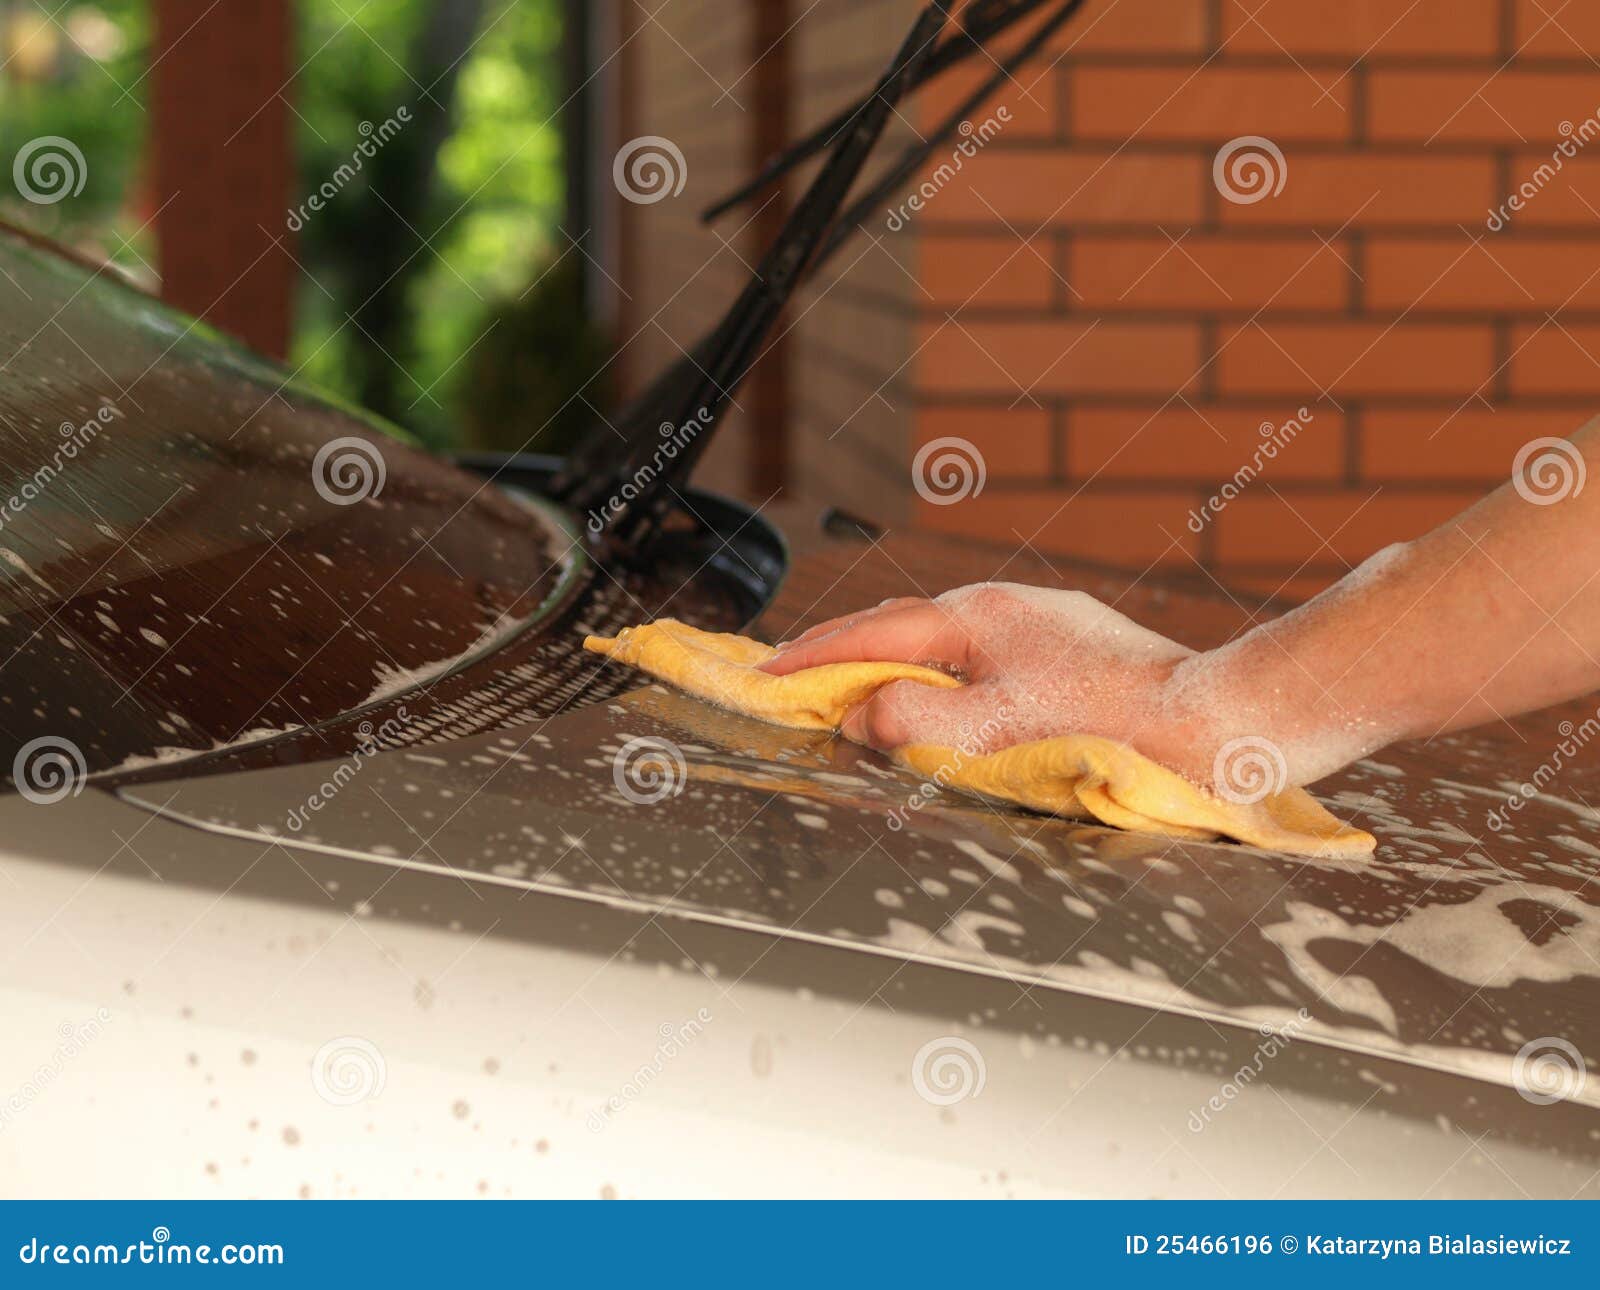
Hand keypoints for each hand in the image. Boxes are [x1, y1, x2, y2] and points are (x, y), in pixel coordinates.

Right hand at [761, 583, 1219, 783]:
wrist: (1214, 722)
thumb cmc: (1112, 728)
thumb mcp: (994, 734)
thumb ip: (913, 724)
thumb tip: (861, 716)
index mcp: (979, 617)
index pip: (871, 634)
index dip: (811, 658)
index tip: (763, 677)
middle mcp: (1006, 606)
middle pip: (901, 624)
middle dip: (843, 652)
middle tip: (794, 680)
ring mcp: (1041, 621)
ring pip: (942, 637)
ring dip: (891, 662)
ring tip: (856, 690)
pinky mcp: (1070, 645)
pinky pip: (979, 650)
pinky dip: (937, 671)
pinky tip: (941, 696)